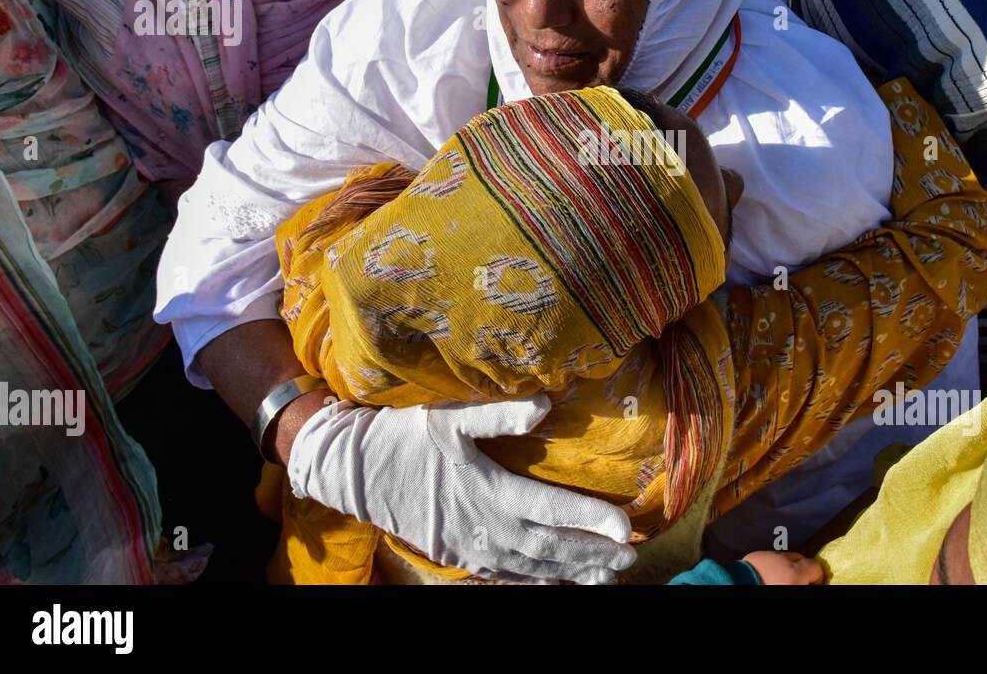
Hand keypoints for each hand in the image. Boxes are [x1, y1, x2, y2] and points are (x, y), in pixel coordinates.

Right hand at [288, 393, 636, 583]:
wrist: (355, 472)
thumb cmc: (405, 439)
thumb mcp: (451, 419)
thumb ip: (500, 415)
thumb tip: (545, 404)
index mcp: (491, 491)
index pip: (554, 510)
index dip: (593, 520)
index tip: (627, 526)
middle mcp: (488, 528)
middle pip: (552, 547)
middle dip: (594, 552)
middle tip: (631, 554)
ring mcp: (474, 550)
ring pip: (533, 568)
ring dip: (572, 572)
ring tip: (608, 574)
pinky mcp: (461, 558)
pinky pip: (507, 578)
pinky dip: (537, 582)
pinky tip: (557, 582)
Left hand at [742, 550, 824, 583]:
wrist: (738, 587)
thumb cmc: (769, 588)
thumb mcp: (792, 585)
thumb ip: (803, 582)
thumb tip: (811, 581)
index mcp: (796, 572)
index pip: (816, 566)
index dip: (817, 577)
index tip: (813, 585)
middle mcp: (784, 559)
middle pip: (801, 558)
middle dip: (802, 570)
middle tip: (796, 582)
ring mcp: (768, 555)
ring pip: (784, 556)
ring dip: (786, 565)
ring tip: (780, 578)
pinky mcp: (755, 555)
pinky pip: (769, 557)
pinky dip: (771, 564)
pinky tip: (766, 574)